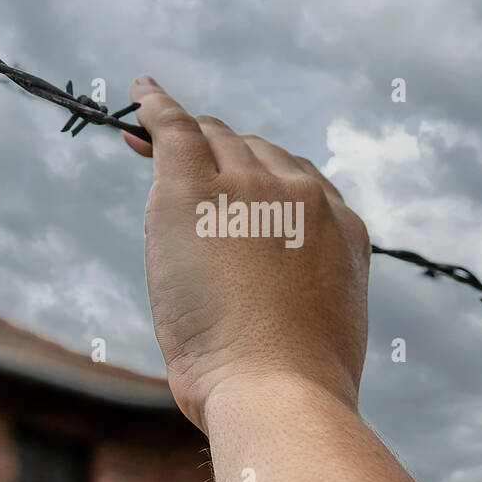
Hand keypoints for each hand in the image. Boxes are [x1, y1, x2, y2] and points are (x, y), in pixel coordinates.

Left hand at [122, 76, 370, 431]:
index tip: (235, 192)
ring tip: (149, 135)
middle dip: (222, 158)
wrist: (280, 388)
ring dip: (188, 139)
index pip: (297, 183)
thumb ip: (300, 296)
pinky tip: (139, 93)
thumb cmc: (292, 385)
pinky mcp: (195, 188)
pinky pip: (175, 129)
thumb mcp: (318, 332)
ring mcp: (252, 186)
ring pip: (216, 139)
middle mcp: (304, 196)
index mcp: (342, 230)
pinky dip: (155, 107)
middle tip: (183, 167)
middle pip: (256, 154)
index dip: (261, 181)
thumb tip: (269, 306)